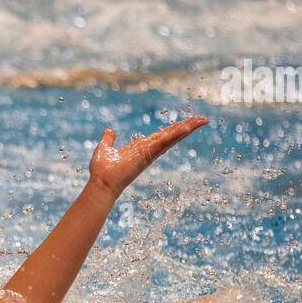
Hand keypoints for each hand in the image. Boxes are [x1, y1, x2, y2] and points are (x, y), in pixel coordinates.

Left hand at [88, 115, 207, 198]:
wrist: (100, 183)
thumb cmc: (102, 170)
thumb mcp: (105, 148)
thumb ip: (109, 139)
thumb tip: (109, 130)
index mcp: (140, 148)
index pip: (161, 135)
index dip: (173, 128)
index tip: (186, 122)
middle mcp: (148, 150)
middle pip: (171, 135)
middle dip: (186, 127)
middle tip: (201, 119)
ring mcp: (149, 153)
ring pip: (171, 138)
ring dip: (186, 128)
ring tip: (201, 120)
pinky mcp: (147, 155)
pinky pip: (164, 143)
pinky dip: (175, 135)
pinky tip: (186, 128)